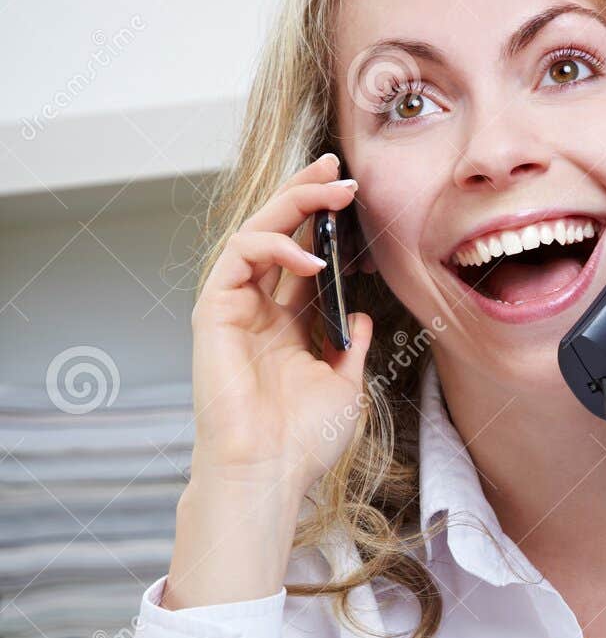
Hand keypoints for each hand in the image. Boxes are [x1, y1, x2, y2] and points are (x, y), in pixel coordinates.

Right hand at [163, 153, 373, 609]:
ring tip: (333, 192)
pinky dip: (276, 247)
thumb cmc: (301, 441)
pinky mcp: (214, 310)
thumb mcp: (343, 386)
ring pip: (257, 232)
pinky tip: (312, 257)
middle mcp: (257, 309)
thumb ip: (350, 346)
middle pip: (278, 233)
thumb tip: (360, 314)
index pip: (302, 256)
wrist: (268, 470)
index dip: (322, 221)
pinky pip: (240, 256)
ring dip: (294, 204)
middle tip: (338, 167)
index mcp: (285, 325)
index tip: (351, 193)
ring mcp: (233, 307)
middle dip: (306, 193)